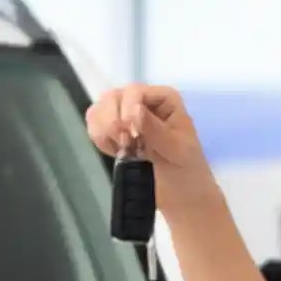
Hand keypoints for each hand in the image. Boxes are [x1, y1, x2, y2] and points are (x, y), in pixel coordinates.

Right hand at [85, 83, 219, 217]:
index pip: (135, 91)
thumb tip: (134, 109)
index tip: (132, 135)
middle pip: (112, 97)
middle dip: (113, 121)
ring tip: (123, 149)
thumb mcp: (176, 148)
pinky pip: (95, 125)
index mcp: (163, 98)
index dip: (127, 109)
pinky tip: (116, 151)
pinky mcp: (114, 130)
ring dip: (104, 131)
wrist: (181, 190)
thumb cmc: (186, 167)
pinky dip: (100, 139)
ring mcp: (125, 114)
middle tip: (125, 144)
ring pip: (99, 109)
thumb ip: (155, 129)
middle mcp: (143, 101)